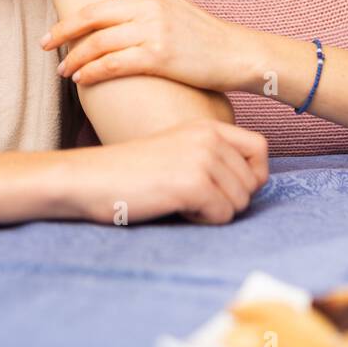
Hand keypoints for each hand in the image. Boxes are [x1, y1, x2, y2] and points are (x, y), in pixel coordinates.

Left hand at [39, 0, 259, 91]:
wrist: (236, 52)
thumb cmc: (201, 33)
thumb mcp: (170, 5)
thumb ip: (140, 1)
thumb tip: (111, 5)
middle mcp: (146, 4)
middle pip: (90, 14)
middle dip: (62, 30)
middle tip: (44, 42)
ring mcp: (152, 29)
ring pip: (97, 42)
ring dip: (75, 59)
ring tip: (63, 70)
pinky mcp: (157, 56)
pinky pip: (112, 64)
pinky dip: (92, 73)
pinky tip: (82, 80)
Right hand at [69, 119, 269, 224]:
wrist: (87, 178)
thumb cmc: (128, 173)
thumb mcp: (176, 152)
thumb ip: (212, 159)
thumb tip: (253, 185)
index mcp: (206, 126)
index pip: (260, 149)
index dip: (253, 175)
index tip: (229, 188)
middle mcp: (208, 137)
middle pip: (252, 184)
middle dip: (228, 200)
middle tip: (191, 197)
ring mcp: (202, 159)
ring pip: (240, 202)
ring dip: (214, 212)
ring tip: (179, 200)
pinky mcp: (193, 183)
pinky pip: (223, 215)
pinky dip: (202, 220)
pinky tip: (174, 207)